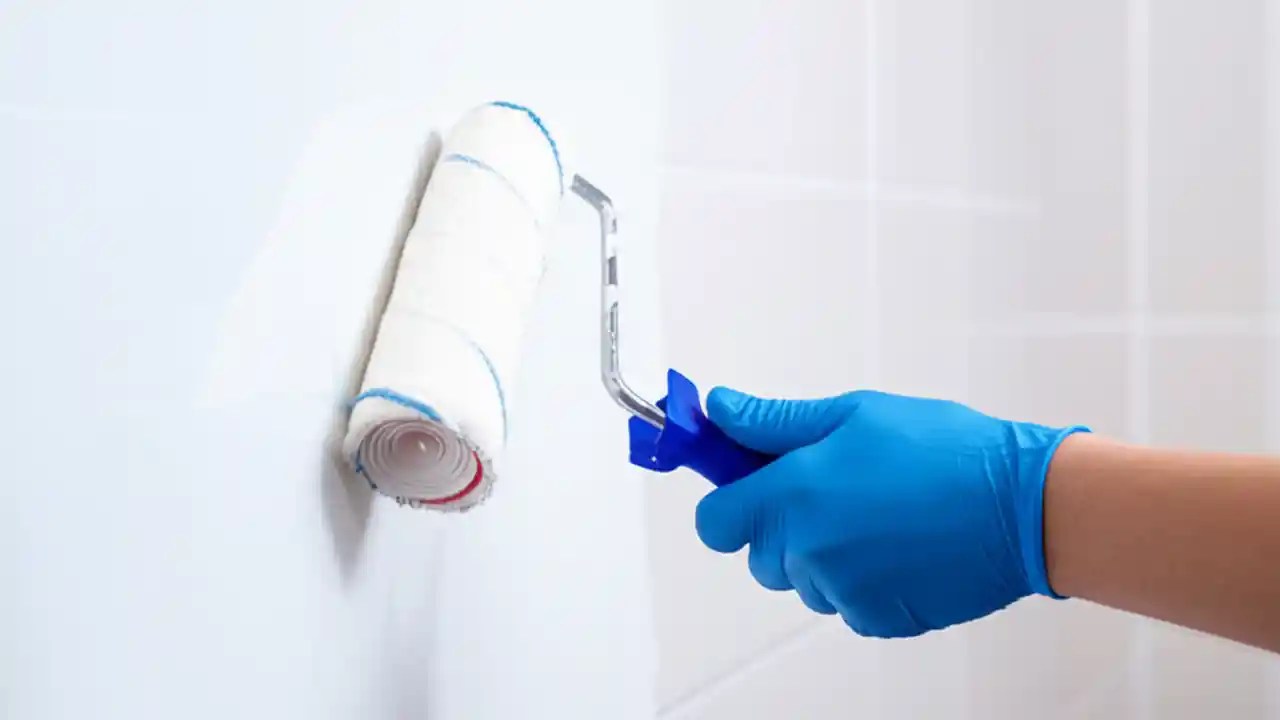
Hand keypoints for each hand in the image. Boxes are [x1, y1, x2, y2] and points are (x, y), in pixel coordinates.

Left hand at [695, 388, 1085, 637]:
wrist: (1024, 506)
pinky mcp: (876, 619)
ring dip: (822, 555)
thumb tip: (719, 410)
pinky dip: (861, 580)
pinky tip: (899, 545)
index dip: (728, 501)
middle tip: (831, 490)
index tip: (748, 482)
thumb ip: (774, 422)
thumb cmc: (945, 451)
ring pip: (802, 581)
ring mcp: (841, 591)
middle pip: (757, 555)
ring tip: (877, 514)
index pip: (714, 522)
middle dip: (780, 527)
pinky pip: (844, 603)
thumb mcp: (854, 415)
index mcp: (793, 495)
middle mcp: (807, 550)